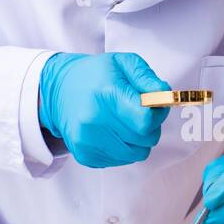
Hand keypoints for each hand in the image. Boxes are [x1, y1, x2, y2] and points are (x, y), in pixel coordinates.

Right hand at [38, 52, 169, 167]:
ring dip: (138, 140)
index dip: (158, 114)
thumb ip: (147, 78)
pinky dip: (124, 148)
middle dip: (150, 127)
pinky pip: (123, 160)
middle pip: (146, 138)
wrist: (57, 91)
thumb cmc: (95, 75)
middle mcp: (94, 121)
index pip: (146, 120)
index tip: (154, 105)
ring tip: (123, 122)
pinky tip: (112, 131)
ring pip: (138, 154)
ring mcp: (88, 141)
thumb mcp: (123, 63)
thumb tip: (165, 95)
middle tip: (138, 112)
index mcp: (106, 94)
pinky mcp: (86, 156)